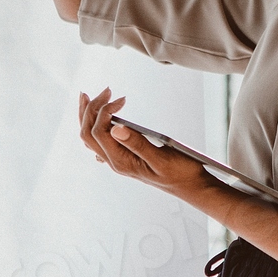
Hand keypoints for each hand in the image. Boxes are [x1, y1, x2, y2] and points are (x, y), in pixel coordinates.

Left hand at [78, 89, 214, 199]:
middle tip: (106, 91)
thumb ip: (138, 144)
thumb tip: (115, 128)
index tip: (123, 99)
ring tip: (88, 97)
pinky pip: (100, 141)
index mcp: (121, 162)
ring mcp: (118, 160)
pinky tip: (98, 118)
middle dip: (92, 109)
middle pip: (88, 133)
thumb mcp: (161, 158)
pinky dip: (95, 125)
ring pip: (91, 137)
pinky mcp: (124, 156)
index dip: (105, 111)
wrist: (189, 186)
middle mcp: (115, 162)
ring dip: (88, 116)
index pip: (99, 132)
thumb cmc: (180, 173)